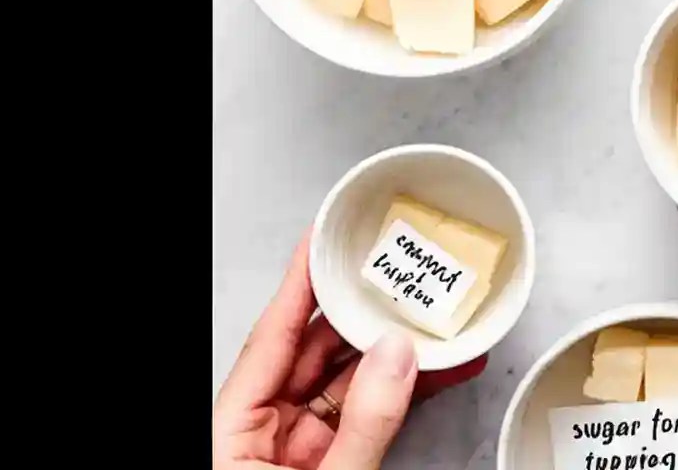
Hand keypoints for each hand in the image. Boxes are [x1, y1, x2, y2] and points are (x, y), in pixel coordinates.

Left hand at [213, 229, 487, 469]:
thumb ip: (365, 424)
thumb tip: (395, 358)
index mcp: (232, 431)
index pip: (270, 336)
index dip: (298, 283)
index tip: (319, 238)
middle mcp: (260, 433)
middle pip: (314, 354)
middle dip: (364, 318)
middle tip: (400, 281)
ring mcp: (295, 452)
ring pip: (347, 385)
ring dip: (393, 358)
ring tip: (434, 326)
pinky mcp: (329, 468)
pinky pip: (366, 419)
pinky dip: (402, 396)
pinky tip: (436, 372)